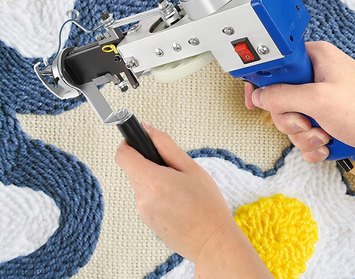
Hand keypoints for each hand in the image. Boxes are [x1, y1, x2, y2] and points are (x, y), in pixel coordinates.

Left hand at [115, 124, 270, 277]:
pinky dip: (156, 193)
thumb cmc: (207, 205)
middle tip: (173, 168)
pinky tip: (177, 200)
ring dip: (153, 179)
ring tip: (179, 187)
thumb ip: (166, 145)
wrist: (213, 243)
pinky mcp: (146, 222)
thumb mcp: (191, 167)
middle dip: (148, 162)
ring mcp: (142, 212)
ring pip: (140, 183)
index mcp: (152, 181)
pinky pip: (145, 198)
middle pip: (133, 168)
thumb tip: (147, 129)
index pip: (123, 155)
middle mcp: (142, 198)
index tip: (140, 141)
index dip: (129, 144)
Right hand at [245, 41, 354, 162]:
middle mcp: (315, 79)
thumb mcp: (319, 99)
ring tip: (324, 133)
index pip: (275, 66)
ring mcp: (318, 101)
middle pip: (279, 100)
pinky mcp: (322, 119)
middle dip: (290, 119)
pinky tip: (327, 142)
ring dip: (304, 135)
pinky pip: (302, 134)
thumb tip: (259, 95)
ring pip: (289, 121)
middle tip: (306, 120)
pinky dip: (312, 144)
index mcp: (314, 60)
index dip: (261, 83)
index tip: (255, 100)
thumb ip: (282, 95)